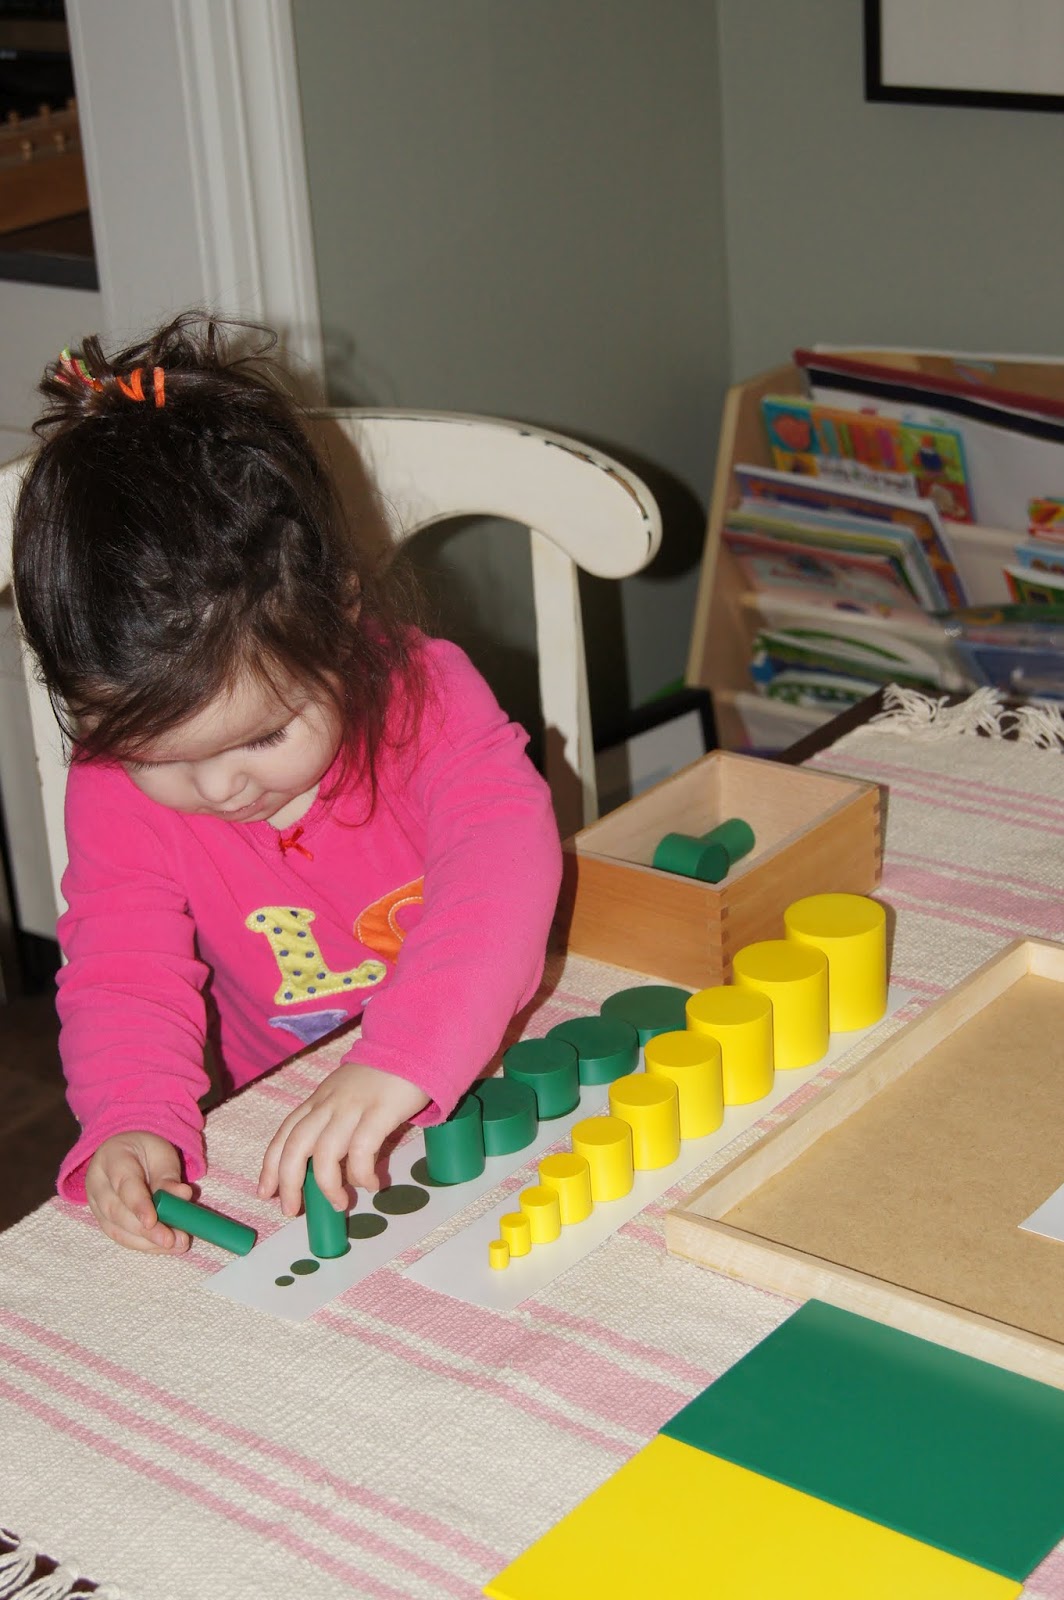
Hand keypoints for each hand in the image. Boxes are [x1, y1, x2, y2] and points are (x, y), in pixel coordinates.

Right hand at [84, 1132, 193, 1252]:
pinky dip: (144, 1245)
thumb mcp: (161, 1153)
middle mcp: (97, 1183)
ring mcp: (96, 1205)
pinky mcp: (103, 1221)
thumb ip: (169, 1176)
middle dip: (146, 1231)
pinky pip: (121, 1237)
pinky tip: (164, 1247)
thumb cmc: (146, 1152)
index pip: (124, 1184)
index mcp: (112, 1157)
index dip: (138, 1204)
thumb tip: (183, 1196)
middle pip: (117, 1212)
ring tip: (175, 1245)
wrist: (126, 1153)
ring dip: (147, 1242)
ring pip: (117, 1229)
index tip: (152, 1221)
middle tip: (172, 1240)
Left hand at [257, 1063, 429, 1214]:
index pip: (285, 1134)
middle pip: (296, 1146)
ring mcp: (353, 1107)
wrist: (411, 1045)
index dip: (270, 1166)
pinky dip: (361, 1173)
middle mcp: (329, 1104)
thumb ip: (333, 1122)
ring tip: (339, 1204)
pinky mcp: (380, 1111)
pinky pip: (362, 1150)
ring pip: (325, 1152)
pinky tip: (371, 1184)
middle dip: (289, 1183)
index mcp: (318, 1100)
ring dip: (327, 1185)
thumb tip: (330, 1167)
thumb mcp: (345, 1094)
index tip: (265, 1192)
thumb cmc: (380, 1076)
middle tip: (292, 1210)